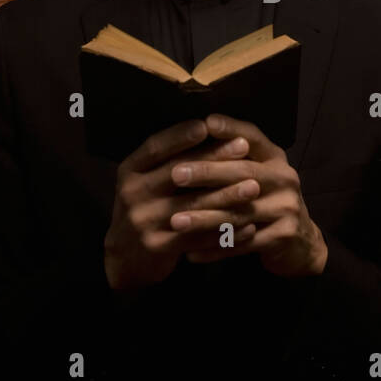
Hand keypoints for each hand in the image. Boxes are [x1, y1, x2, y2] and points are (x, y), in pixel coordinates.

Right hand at [103, 118, 261, 291]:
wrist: (127, 256)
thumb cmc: (146, 207)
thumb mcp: (145, 180)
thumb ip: (168, 159)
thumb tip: (207, 126)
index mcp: (129, 171)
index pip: (155, 147)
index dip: (181, 135)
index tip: (208, 124)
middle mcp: (132, 193)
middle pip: (177, 171)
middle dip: (213, 158)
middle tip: (243, 147)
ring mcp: (143, 221)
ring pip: (192, 205)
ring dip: (227, 195)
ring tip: (253, 187)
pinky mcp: (157, 246)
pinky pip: (198, 236)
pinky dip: (224, 230)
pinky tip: (247, 224)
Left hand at [170, 113, 327, 277]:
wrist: (302, 244)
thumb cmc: (268, 202)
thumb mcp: (259, 175)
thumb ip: (235, 158)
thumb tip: (200, 130)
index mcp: (276, 159)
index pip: (253, 137)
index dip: (231, 129)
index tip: (205, 123)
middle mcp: (285, 179)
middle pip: (243, 173)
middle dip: (207, 173)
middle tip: (175, 174)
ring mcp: (286, 208)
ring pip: (239, 212)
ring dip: (204, 218)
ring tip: (176, 222)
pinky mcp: (283, 236)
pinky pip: (242, 243)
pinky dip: (215, 249)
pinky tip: (191, 253)